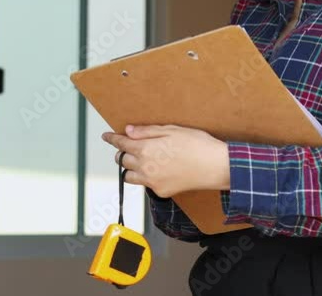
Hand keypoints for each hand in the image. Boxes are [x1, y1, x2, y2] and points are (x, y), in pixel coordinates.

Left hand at [101, 124, 230, 197]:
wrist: (215, 167)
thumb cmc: (198, 145)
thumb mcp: (172, 130)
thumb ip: (147, 131)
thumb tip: (129, 131)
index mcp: (146, 148)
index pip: (121, 143)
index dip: (112, 139)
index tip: (106, 136)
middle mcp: (145, 167)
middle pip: (122, 160)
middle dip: (121, 152)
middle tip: (128, 147)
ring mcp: (152, 181)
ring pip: (129, 176)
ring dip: (130, 168)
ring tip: (139, 161)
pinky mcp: (161, 191)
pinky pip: (145, 185)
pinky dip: (145, 178)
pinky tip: (156, 170)